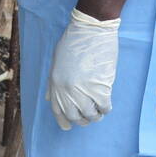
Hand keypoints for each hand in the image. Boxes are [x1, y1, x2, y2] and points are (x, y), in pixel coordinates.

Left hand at [46, 8, 120, 129]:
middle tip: (89, 116)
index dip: (64, 121)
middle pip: (75, 116)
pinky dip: (106, 108)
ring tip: (99, 110)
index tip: (68, 126)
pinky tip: (106, 103)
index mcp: (55, 84)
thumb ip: (53, 82)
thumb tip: (49, 98)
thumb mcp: (56, 62)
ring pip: (91, 115)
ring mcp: (84, 90)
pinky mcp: (100, 87)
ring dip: (96, 115)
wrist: (90, 30)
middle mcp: (67, 90)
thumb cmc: (73, 41)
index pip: (58, 111)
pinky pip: (104, 107)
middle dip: (82, 119)